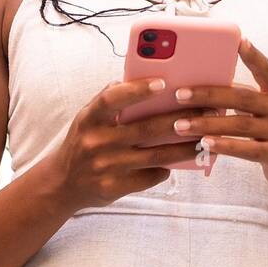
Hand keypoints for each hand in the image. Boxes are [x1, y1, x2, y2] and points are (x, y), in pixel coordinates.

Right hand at [49, 76, 214, 211]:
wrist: (62, 184)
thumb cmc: (82, 142)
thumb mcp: (87, 118)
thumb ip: (108, 101)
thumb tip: (136, 79)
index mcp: (89, 119)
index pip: (112, 99)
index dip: (137, 89)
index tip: (163, 82)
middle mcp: (96, 142)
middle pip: (145, 128)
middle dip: (180, 118)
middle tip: (205, 111)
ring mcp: (106, 167)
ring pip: (156, 155)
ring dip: (184, 147)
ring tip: (205, 139)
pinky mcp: (115, 187)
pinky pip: (150, 176)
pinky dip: (166, 168)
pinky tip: (179, 162)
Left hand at [170, 37, 267, 192]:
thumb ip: (246, 95)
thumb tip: (205, 85)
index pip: (266, 69)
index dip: (253, 55)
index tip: (239, 40)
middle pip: (243, 98)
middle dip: (209, 95)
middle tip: (180, 94)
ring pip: (240, 125)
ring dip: (208, 124)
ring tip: (181, 124)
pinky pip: (246, 149)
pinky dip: (224, 145)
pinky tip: (205, 143)